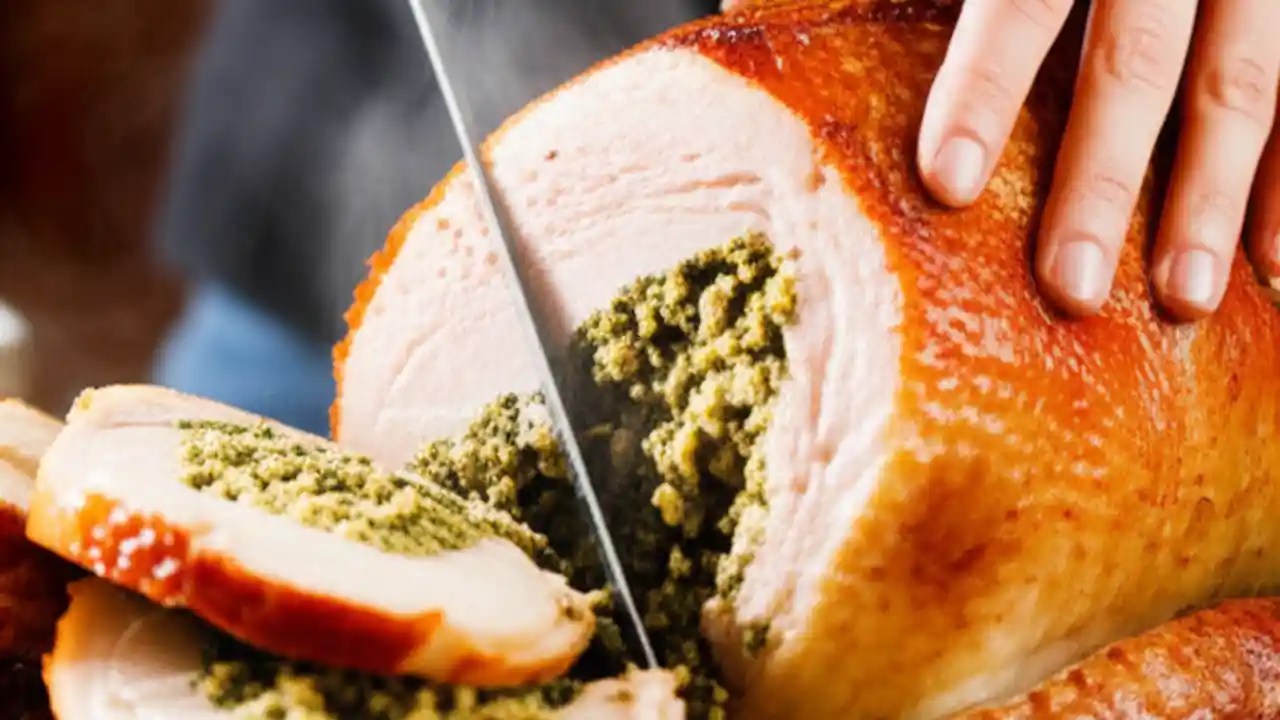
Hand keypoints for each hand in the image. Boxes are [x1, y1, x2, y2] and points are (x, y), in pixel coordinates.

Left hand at [918, 0, 1279, 318]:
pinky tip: (1274, 260)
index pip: (1018, 6)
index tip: (946, 184)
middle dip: (1102, 182)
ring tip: (1186, 300)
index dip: (983, 91)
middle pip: (1133, 63)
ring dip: (1212, 199)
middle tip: (1069, 288)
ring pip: (1241, 85)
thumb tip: (784, 12)